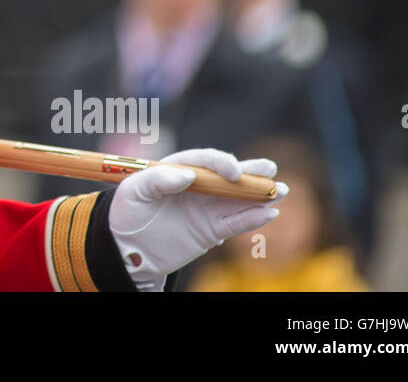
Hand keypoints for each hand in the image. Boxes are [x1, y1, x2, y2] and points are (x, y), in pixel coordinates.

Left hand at [110, 147, 288, 291]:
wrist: (126, 247)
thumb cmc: (127, 212)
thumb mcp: (133, 191)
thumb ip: (157, 179)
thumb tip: (187, 176)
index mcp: (178, 168)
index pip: (204, 160)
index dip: (220, 162)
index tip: (232, 171)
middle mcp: (197, 186)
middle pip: (228, 176)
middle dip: (251, 171)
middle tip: (270, 170)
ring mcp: (207, 208)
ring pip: (238, 199)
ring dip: (260, 194)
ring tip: (280, 191)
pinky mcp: (211, 230)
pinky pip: (235, 223)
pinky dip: (253, 218)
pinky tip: (269, 213)